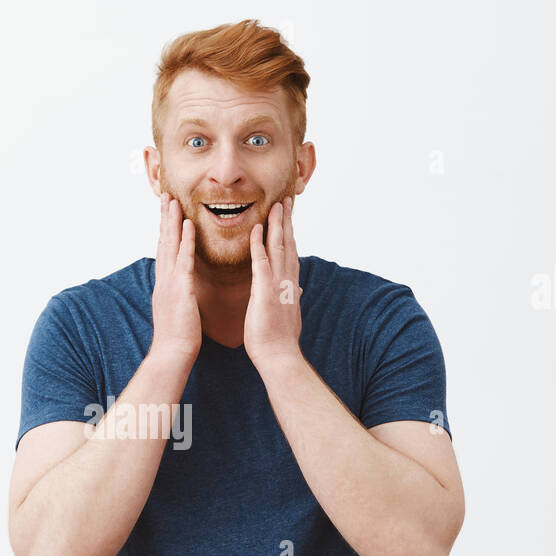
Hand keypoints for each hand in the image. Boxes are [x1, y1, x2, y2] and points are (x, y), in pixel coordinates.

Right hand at [149, 192, 200, 363]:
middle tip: (165, 196)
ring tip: (173, 200)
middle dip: (164, 219)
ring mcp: (169, 282)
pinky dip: (185, 240)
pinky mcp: (180, 288)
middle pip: (163, 242)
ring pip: (170, 245)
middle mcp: (163, 279)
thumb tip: (184, 290)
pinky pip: (183, 259)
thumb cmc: (178, 338)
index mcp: (164, 285)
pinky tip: (188, 224)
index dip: (165, 231)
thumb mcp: (178, 312)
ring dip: (171, 221)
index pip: (164, 252)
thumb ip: (179, 297)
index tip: (167, 213)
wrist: (172, 354)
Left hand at [244, 195, 302, 367]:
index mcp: (288, 285)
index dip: (290, 233)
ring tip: (277, 204)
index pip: (290, 253)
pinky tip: (256, 229)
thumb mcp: (286, 313)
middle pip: (288, 244)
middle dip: (288, 221)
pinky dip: (259, 245)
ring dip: (277, 225)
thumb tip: (299, 291)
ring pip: (279, 248)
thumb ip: (290, 298)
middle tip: (287, 199)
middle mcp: (287, 281)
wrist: (279, 357)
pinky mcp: (266, 291)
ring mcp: (278, 285)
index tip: (289, 216)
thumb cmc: (277, 339)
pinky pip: (261, 263)